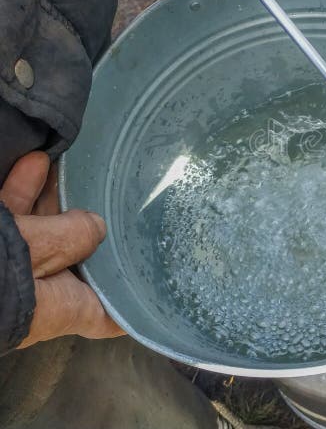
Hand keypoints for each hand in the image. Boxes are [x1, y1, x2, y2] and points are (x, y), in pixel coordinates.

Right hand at [0, 152, 123, 347]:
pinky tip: (33, 162)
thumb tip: (96, 228)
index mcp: (56, 309)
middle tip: (116, 196)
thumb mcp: (37, 249)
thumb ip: (72, 237)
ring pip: (39, 232)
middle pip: (74, 259)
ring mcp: (8, 272)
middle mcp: (33, 296)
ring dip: (53, 198)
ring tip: (71, 167)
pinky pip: (7, 219)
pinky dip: (19, 191)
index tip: (158, 285)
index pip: (105, 316)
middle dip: (89, 225)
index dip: (131, 304)